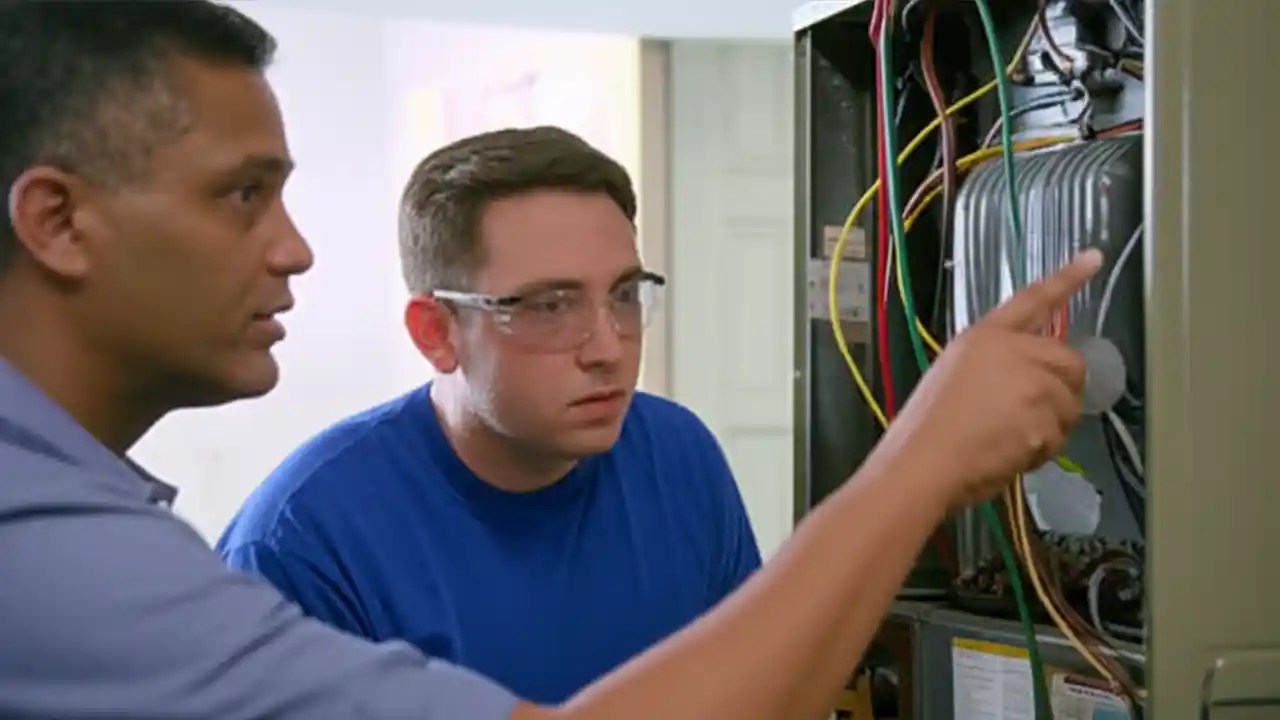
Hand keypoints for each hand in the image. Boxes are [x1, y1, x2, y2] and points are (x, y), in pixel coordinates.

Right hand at [886, 250, 1103, 513]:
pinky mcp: (1043, 419)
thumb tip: (1024, 381)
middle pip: (1068, 360)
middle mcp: (1015, 352)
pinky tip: (1008, 454)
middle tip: (1033, 414)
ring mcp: (1033, 385)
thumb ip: (993, 366)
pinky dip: (1041, 451)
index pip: (1032, 299)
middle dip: (1063, 389)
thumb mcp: (954, 375)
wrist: (923, 461)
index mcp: (985, 336)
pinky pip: (1059, 437)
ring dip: (1049, 426)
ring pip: (1069, 404)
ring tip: (1008, 439)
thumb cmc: (926, 425)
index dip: (1066, 278)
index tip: (1093, 257)